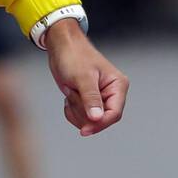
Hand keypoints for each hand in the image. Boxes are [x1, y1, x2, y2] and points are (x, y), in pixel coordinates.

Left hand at [45, 20, 128, 135]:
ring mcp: (100, 98)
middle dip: (83, 111)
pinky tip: (67, 96)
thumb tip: (97, 119)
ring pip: (90, 120)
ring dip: (76, 110)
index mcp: (117, 86)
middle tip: (73, 92)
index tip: (84, 130)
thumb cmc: (73, 55)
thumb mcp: (82, 77)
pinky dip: (72, 111)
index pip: (114, 114)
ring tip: (71, 90)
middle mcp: (112, 93)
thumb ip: (90, 98)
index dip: (100, 124)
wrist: (60, 46)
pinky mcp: (88, 100)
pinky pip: (81, 117)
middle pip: (101, 119)